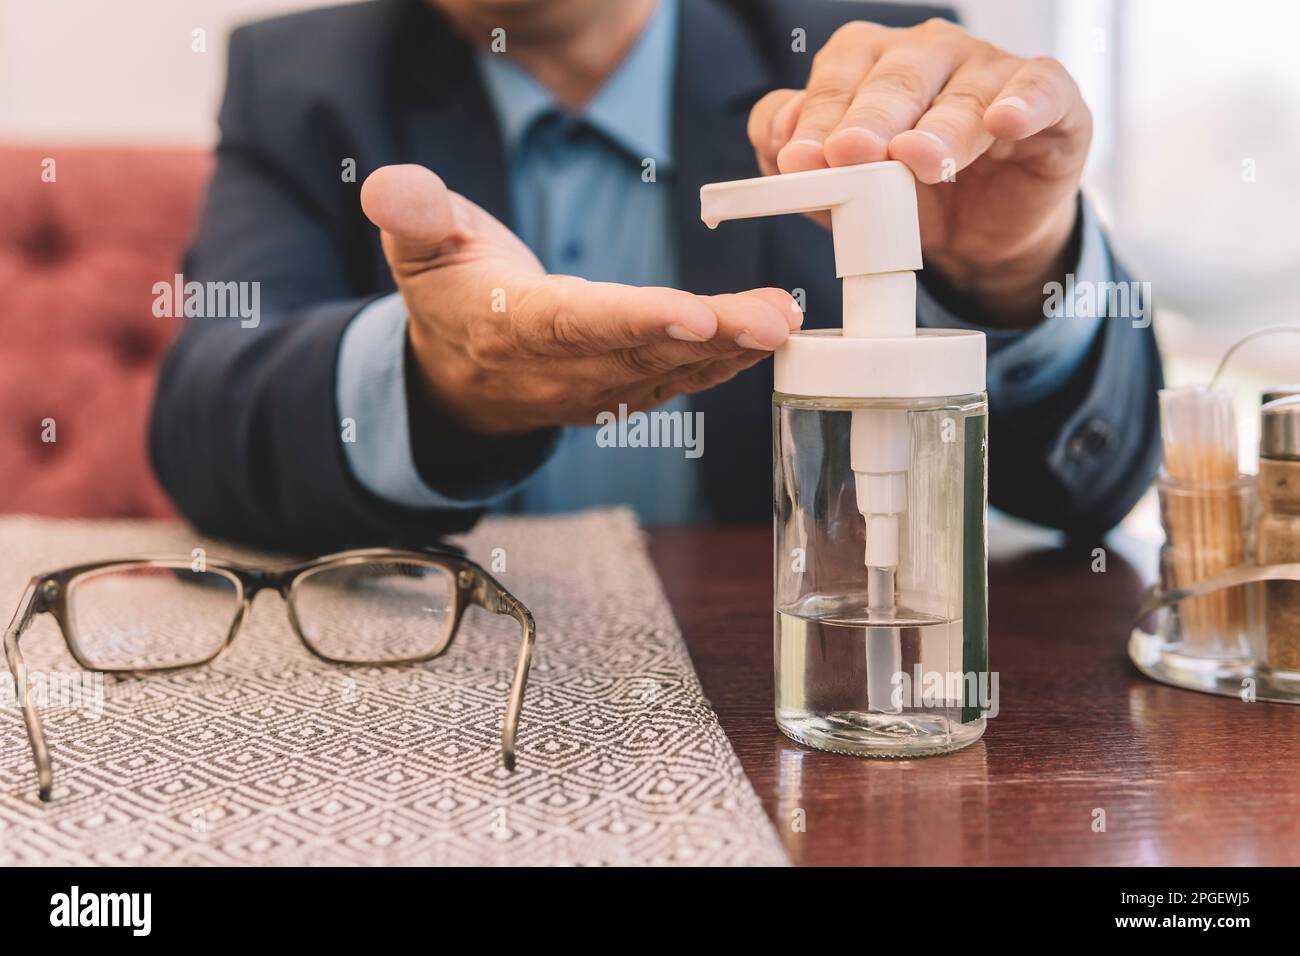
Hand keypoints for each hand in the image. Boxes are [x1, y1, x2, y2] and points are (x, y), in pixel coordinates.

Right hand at [361, 165, 799, 434]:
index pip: (579, 326)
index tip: (692, 316)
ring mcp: (598, 390)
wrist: (460, 376)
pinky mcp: (626, 393)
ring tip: (783, 320)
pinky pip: (681, 379)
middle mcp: (562, 371)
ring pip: (673, 371)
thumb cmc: (451, 296)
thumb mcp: (419, 248)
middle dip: (711, 338)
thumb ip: (413, 215)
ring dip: (733, 351)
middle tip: (772, 318)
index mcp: (513, 330)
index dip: (635, 322)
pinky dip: (727, 361)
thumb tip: (386, 183)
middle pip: (643, 353)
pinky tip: (768, 338)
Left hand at [749, 18, 1090, 324]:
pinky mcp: (1052, 103)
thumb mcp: (840, 186)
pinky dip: (1024, 103)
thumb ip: (798, 155)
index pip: (839, 75)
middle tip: (850, 153)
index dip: (818, 117)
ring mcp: (993, 72)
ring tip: (918, 161)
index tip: (800, 159)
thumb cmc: (903, 196)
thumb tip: (780, 140)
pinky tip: (1004, 123)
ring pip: (964, 90)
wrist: (977, 238)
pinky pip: (1041, 88)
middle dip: (871, 118)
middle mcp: (931, 55)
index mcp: (873, 62)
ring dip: (940, 127)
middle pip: (897, 76)